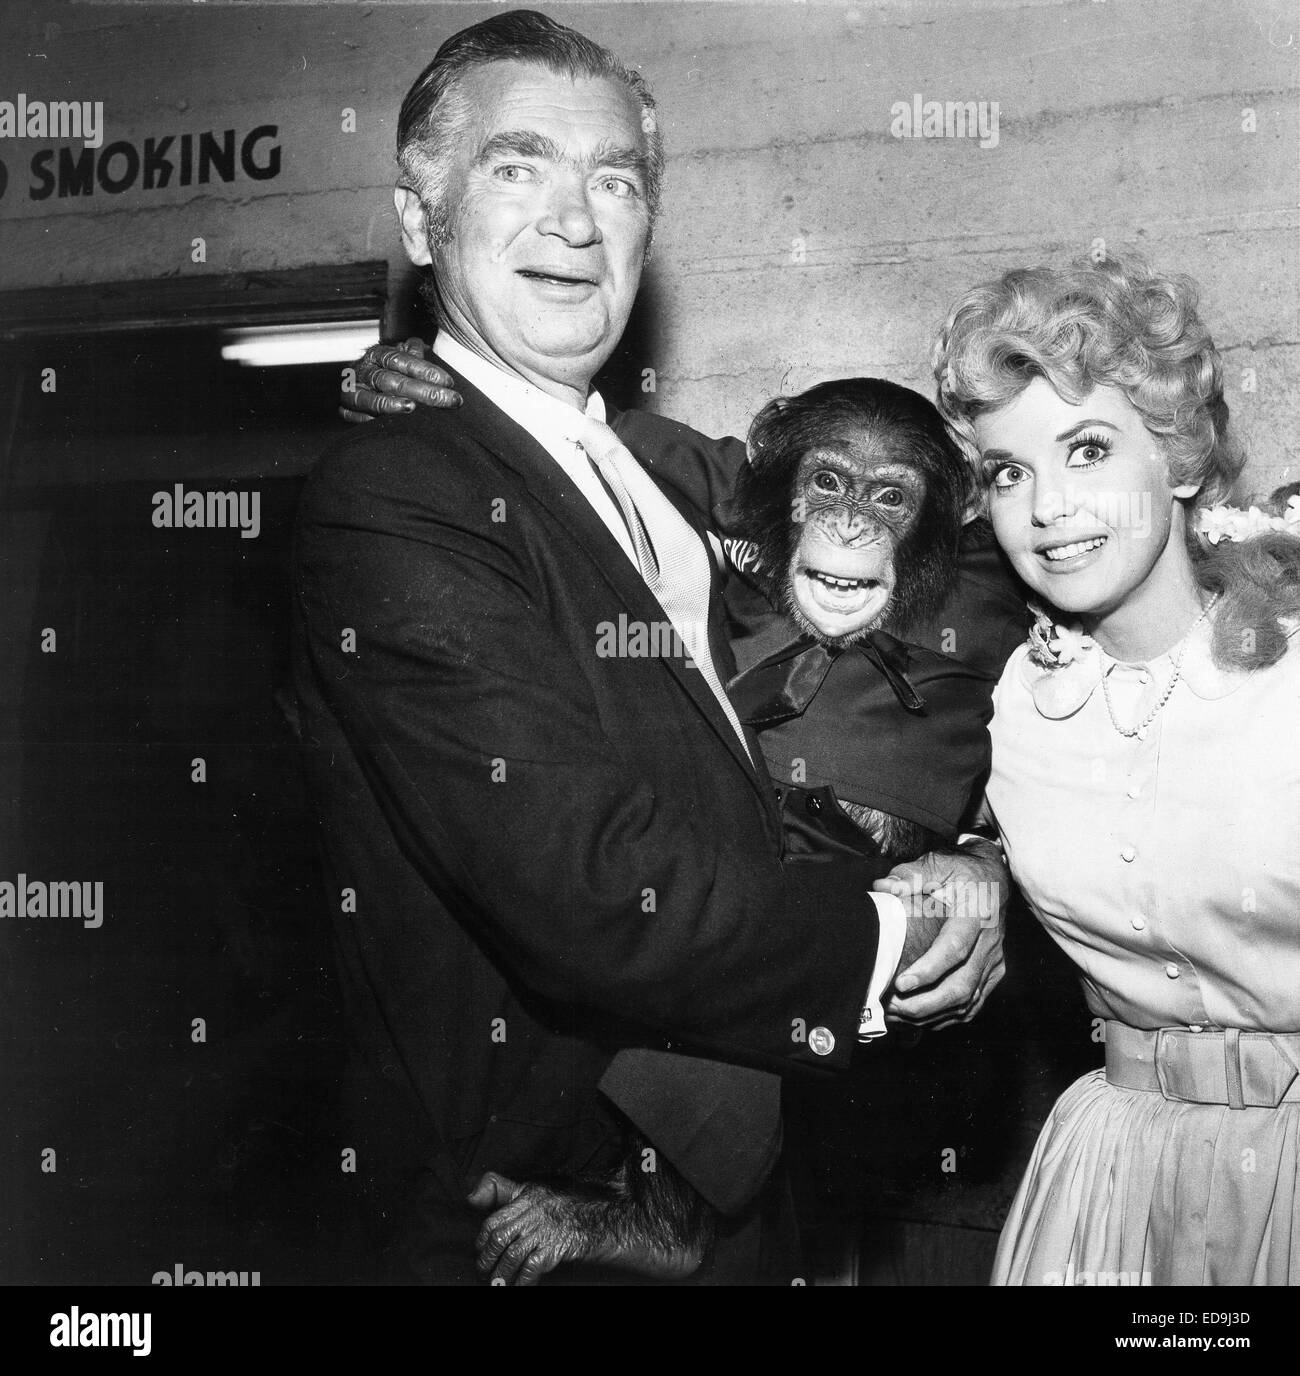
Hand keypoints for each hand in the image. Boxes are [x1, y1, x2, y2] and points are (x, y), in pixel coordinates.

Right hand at [338, 336, 462, 422]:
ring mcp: (352, 391)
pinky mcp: (347, 410)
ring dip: (390, 405)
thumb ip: (414, 353)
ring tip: (412, 409)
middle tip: (449, 400)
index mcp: (377, 355)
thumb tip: (423, 345)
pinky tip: (392, 426)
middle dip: (422, 391)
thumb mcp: (402, 358)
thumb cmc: (389, 372)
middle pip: (391, 381)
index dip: (424, 370)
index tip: (448, 381)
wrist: (359, 385)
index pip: (400, 359)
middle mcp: (363, 371)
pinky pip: (357, 417)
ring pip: (371, 399)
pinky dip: (373, 422)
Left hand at [468, 1170, 584, 1286]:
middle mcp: (533, 1212)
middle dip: (488, 1260)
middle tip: (484, 1272)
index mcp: (526, 1198)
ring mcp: (544, 1230)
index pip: (494, 1218)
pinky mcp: (556, 1248)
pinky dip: (522, 1281)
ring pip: (512, 1255)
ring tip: (498, 1285)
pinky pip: (531, 1267)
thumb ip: (503, 1191)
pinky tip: (519, 1287)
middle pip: (499, 1237)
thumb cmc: (566, 1207)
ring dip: (501, 1275)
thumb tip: (470, 1198)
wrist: (600, 1220)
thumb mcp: (535, 1191)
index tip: (480, 1251)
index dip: (482, 1238)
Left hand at [873, 839, 1007, 1029]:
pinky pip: (974, 1003)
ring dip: (932, 1013)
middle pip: (962, 985)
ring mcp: (994, 960)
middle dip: (926, 1003)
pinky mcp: (994, 971)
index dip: (928, 970)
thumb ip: (910, 875)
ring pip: (968, 1000)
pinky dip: (948, 1016)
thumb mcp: (938, 864)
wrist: (994, 876)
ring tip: (898, 1015)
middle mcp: (989, 942)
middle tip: (892, 1007)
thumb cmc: (961, 870)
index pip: (954, 948)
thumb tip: (883, 887)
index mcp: (976, 914)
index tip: (900, 983)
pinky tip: (921, 1018)